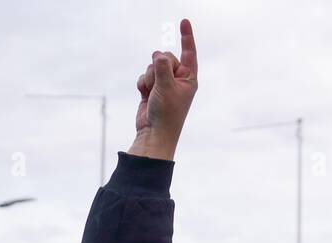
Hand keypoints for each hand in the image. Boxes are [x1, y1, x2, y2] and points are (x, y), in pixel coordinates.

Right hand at [130, 19, 197, 160]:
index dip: (186, 37)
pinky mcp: (151, 88)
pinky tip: (145, 95)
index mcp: (188, 79)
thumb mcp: (166, 86)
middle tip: (160, 83)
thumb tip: (158, 53)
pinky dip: (142, 84)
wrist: (154, 133)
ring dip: (149, 77)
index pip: (189, 53)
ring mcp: (164, 84)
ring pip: (152, 66)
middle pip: (165, 57)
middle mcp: (177, 80)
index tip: (184, 21)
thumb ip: (162, 66)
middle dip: (158, 66)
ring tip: (152, 93)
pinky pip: (144, 76)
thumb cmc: (166, 113)